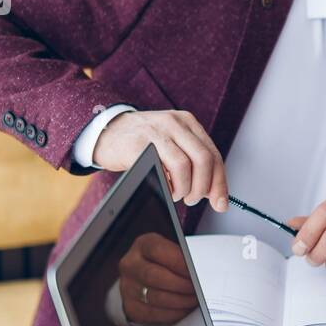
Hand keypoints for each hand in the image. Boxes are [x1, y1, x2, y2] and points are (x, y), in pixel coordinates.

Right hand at [93, 109, 227, 210]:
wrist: (106, 131)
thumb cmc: (141, 142)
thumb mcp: (172, 144)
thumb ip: (193, 162)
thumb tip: (215, 194)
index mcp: (187, 123)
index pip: (213, 155)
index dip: (219, 182)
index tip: (220, 203)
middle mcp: (174, 123)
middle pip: (204, 159)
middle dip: (203, 187)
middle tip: (193, 199)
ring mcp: (156, 132)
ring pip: (185, 166)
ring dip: (184, 188)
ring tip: (175, 194)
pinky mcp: (138, 145)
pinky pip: (161, 169)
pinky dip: (166, 185)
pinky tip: (162, 187)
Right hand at [117, 232, 198, 325]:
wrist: (143, 277)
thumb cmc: (165, 262)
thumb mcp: (172, 251)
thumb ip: (184, 257)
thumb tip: (202, 270)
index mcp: (143, 245)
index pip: (159, 250)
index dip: (180, 262)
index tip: (197, 271)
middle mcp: (131, 264)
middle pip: (155, 276)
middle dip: (181, 284)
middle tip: (199, 289)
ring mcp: (127, 286)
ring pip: (155, 297)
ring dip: (180, 301)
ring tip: (195, 299)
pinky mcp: (130, 306)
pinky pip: (153, 313)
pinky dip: (173, 313)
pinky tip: (184, 309)